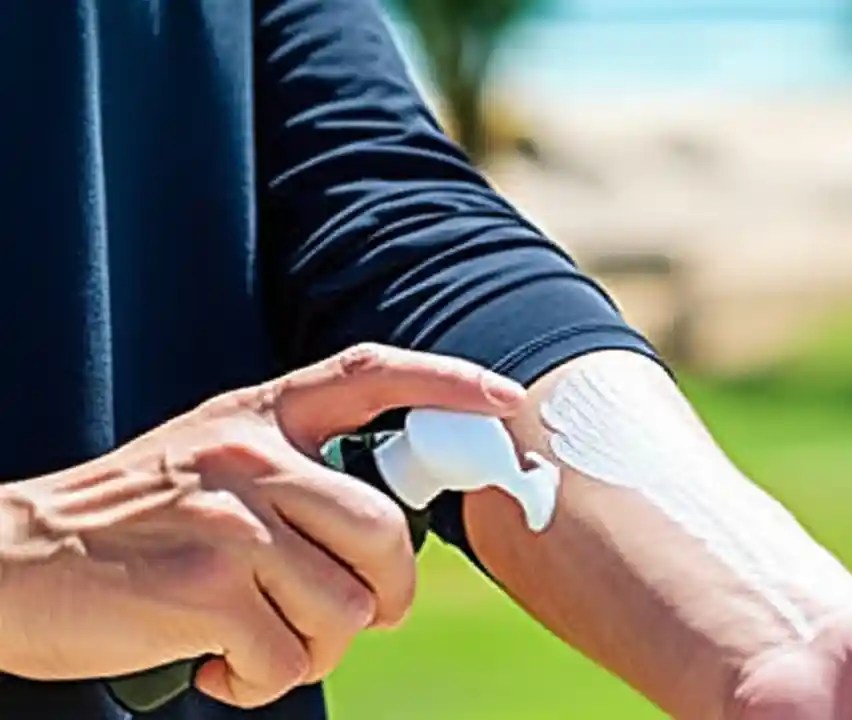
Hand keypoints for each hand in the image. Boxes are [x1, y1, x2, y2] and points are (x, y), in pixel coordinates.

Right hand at [0, 343, 524, 707]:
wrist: (13, 562)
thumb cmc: (131, 522)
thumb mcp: (212, 462)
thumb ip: (294, 474)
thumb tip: (386, 533)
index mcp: (259, 416)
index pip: (370, 373)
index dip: (447, 381)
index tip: (505, 402)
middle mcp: (252, 455)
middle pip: (385, 532)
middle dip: (387, 598)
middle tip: (355, 618)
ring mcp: (232, 518)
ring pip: (344, 607)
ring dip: (312, 650)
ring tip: (258, 644)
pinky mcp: (207, 586)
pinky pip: (288, 655)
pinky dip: (262, 681)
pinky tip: (218, 665)